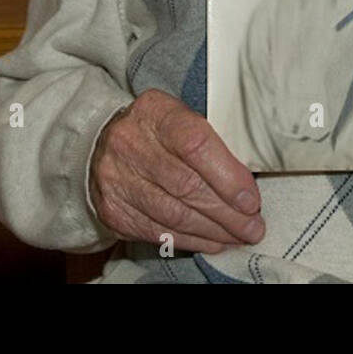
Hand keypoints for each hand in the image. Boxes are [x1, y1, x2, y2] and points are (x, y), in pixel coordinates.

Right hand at [88, 89, 263, 253]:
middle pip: (186, 186)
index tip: (251, 199)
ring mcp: (117, 180)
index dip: (228, 176)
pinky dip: (191, 240)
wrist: (99, 142)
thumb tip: (247, 181)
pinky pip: (158, 232)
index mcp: (155, 112)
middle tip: (253, 225)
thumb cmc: (156, 129)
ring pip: (174, 214)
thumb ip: (211, 140)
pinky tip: (212, 241)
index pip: (196, 145)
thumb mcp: (180, 116)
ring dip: (213, 230)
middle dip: (227, 212)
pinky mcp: (114, 211)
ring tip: (239, 235)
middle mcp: (130, 144)